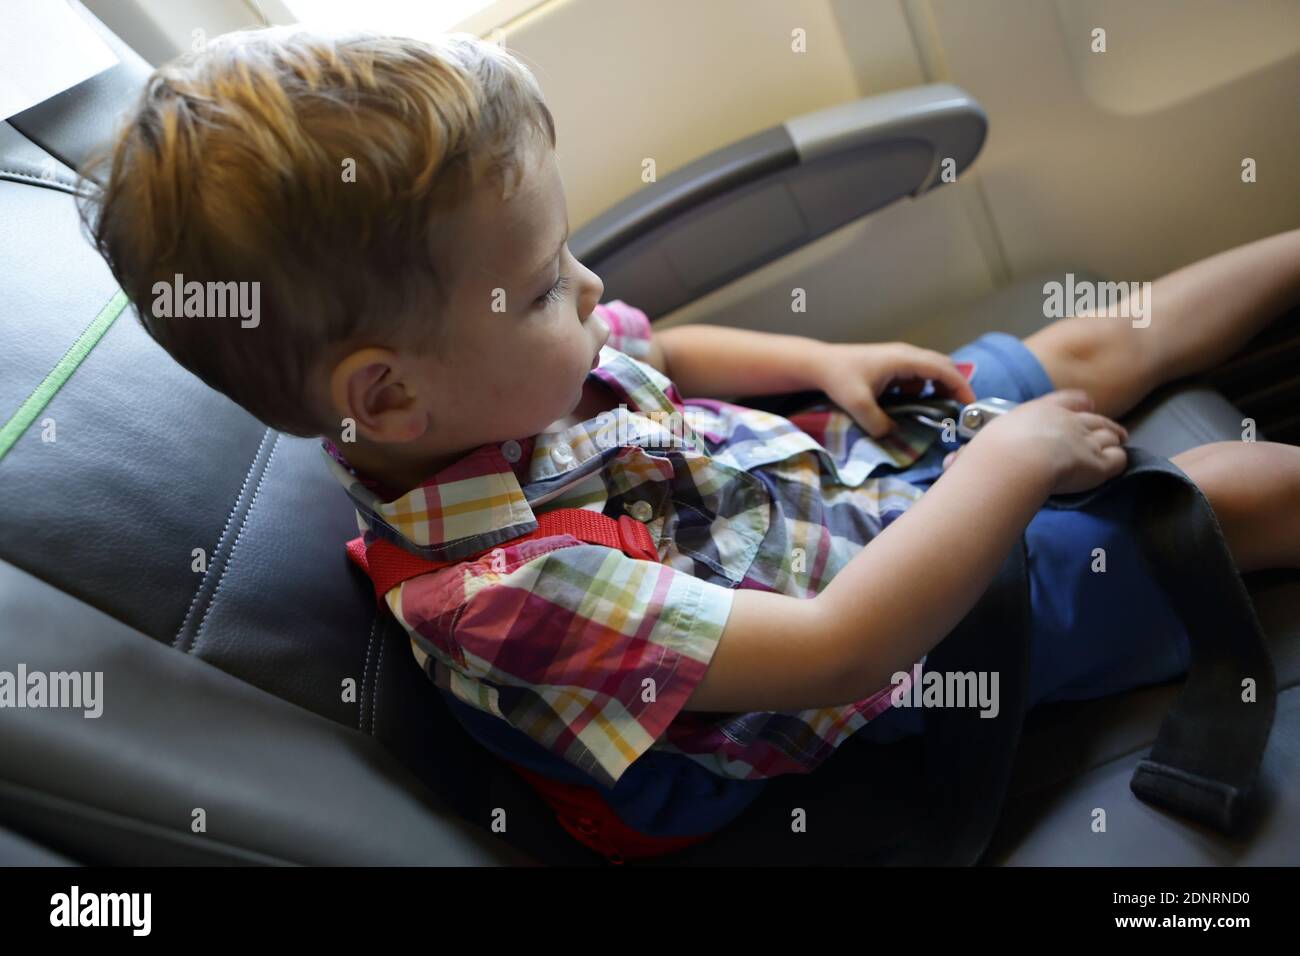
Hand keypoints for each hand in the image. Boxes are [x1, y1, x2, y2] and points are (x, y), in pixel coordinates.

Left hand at [813, 342, 977, 437]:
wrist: (820, 365)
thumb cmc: (839, 378)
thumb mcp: (857, 404)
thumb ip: (878, 423)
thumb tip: (895, 435)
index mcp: (904, 360)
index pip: (943, 369)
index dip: (961, 386)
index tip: (971, 405)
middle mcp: (906, 355)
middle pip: (943, 367)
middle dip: (954, 388)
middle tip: (959, 412)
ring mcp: (900, 359)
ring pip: (930, 372)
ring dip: (938, 389)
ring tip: (937, 412)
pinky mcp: (893, 366)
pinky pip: (917, 377)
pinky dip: (922, 390)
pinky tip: (912, 405)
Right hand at [941, 389, 1128, 494]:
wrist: (1019, 459)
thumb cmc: (996, 450)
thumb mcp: (983, 443)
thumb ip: (972, 454)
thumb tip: (950, 465)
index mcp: (1042, 411)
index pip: (1068, 400)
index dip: (1079, 405)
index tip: (1085, 407)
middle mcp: (1068, 421)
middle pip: (1096, 418)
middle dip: (1105, 424)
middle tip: (1112, 430)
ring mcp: (1086, 440)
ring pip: (1112, 435)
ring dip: (1115, 440)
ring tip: (1118, 445)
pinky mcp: (1098, 462)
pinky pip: (1118, 459)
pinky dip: (1119, 461)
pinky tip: (1116, 465)